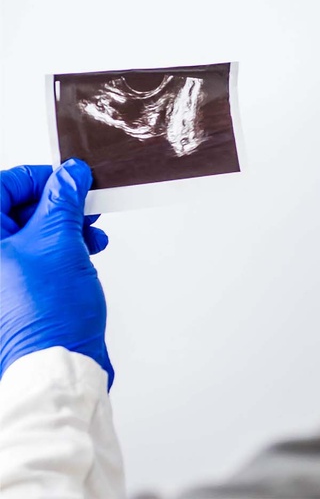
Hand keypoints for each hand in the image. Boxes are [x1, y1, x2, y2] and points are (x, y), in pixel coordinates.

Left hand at [1, 160, 112, 388]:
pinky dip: (63, 248)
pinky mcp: (16, 290)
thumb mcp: (60, 241)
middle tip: (84, 205)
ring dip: (65, 227)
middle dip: (57, 204)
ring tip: (92, 234)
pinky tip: (87, 252)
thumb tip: (70, 174)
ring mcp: (2, 275)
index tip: (70, 179)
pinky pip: (38, 255)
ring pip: (31, 233)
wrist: (55, 363)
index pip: (3, 186)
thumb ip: (63, 200)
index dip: (40, 178)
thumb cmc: (46, 313)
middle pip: (16, 210)